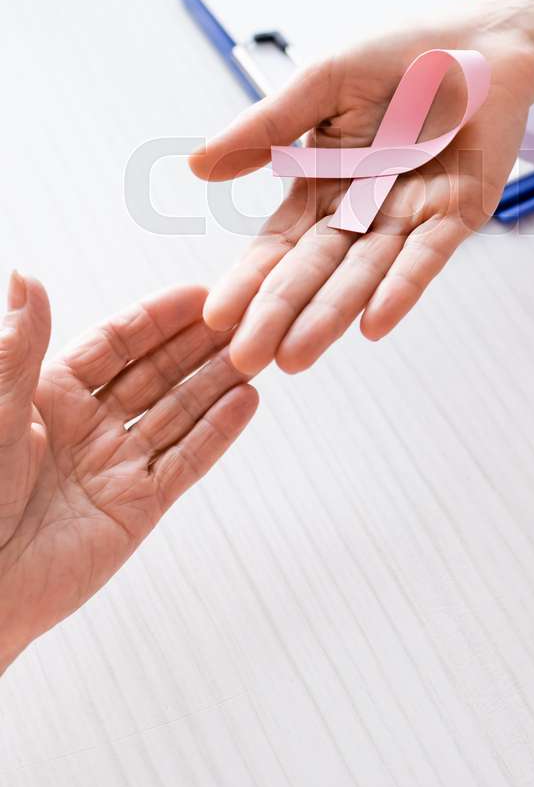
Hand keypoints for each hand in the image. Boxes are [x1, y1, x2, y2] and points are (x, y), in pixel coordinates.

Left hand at [0, 273, 257, 672]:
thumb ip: (21, 346)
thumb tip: (26, 277)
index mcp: (47, 396)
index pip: (116, 345)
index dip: (158, 319)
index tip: (201, 294)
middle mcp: (86, 427)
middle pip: (155, 374)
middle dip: (198, 344)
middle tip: (244, 316)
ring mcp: (115, 467)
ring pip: (178, 412)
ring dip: (217, 380)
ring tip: (257, 351)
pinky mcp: (137, 509)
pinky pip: (186, 462)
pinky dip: (218, 432)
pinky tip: (247, 400)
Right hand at [190, 0, 533, 370]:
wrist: (481, 35)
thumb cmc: (401, 53)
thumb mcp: (321, 83)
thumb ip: (266, 127)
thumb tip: (195, 167)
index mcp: (323, 181)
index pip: (279, 242)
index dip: (249, 279)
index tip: (214, 316)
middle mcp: (363, 209)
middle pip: (315, 270)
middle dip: (279, 314)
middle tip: (246, 360)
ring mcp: (411, 215)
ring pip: (365, 274)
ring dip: (331, 315)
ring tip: (296, 357)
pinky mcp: (458, 212)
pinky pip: (426, 256)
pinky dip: (401, 288)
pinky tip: (374, 323)